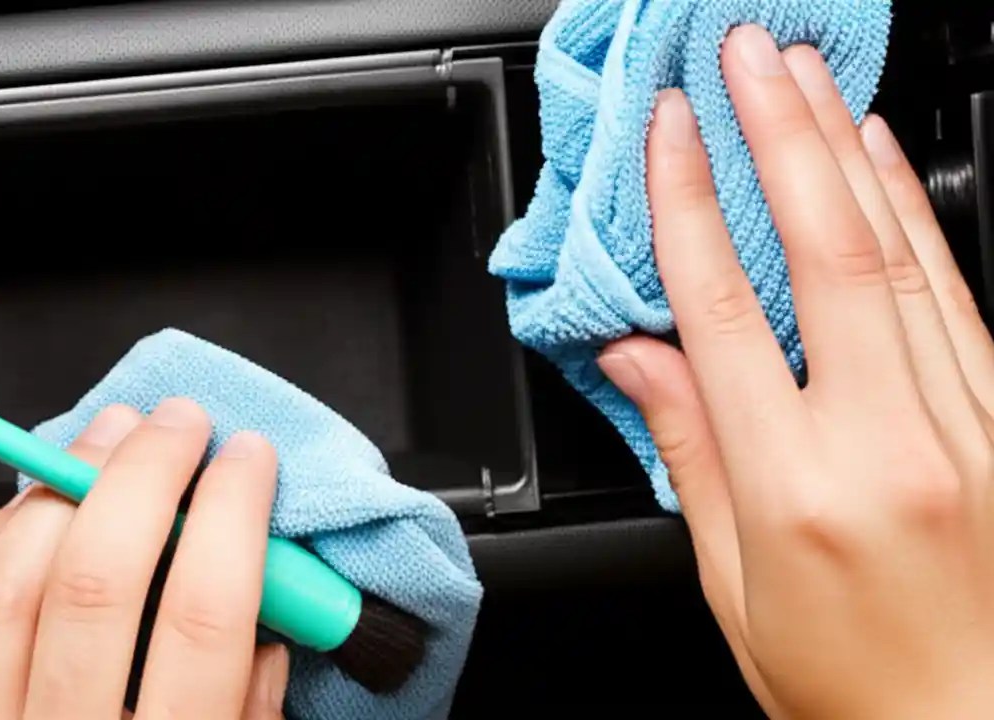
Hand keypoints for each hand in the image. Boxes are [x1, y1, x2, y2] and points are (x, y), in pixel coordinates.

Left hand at [0, 399, 288, 718]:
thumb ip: (249, 715)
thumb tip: (269, 613)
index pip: (203, 615)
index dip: (230, 516)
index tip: (249, 461)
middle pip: (97, 578)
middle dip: (144, 475)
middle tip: (178, 424)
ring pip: (7, 585)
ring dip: (60, 487)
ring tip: (102, 437)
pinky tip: (25, 508)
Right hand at [599, 25, 993, 718]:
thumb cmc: (852, 681)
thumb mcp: (732, 585)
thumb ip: (691, 453)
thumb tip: (641, 356)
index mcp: (799, 490)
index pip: (727, 312)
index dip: (689, 207)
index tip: (669, 134)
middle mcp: (891, 442)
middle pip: (826, 252)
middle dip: (777, 136)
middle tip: (743, 58)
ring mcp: (964, 424)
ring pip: (898, 254)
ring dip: (844, 150)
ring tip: (803, 76)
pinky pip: (951, 290)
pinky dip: (909, 210)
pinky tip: (877, 154)